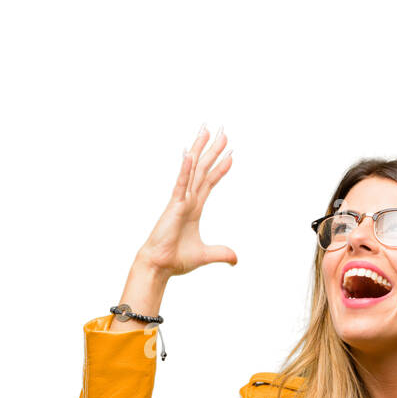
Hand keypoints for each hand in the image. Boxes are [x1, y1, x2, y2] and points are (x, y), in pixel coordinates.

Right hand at [136, 126, 236, 278]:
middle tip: (221, 132)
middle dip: (213, 151)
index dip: (220, 168)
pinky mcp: (174, 206)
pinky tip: (189, 154)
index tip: (230, 154)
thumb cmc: (176, 258)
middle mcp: (188, 199)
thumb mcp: (206, 255)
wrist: (159, 266)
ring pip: (193, 170)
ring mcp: (180, 200)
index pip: (209, 182)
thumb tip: (236, 259)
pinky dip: (185, 169)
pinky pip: (181, 184)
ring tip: (207, 131)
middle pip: (203, 169)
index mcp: (194, 207)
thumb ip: (222, 253)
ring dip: (201, 150)